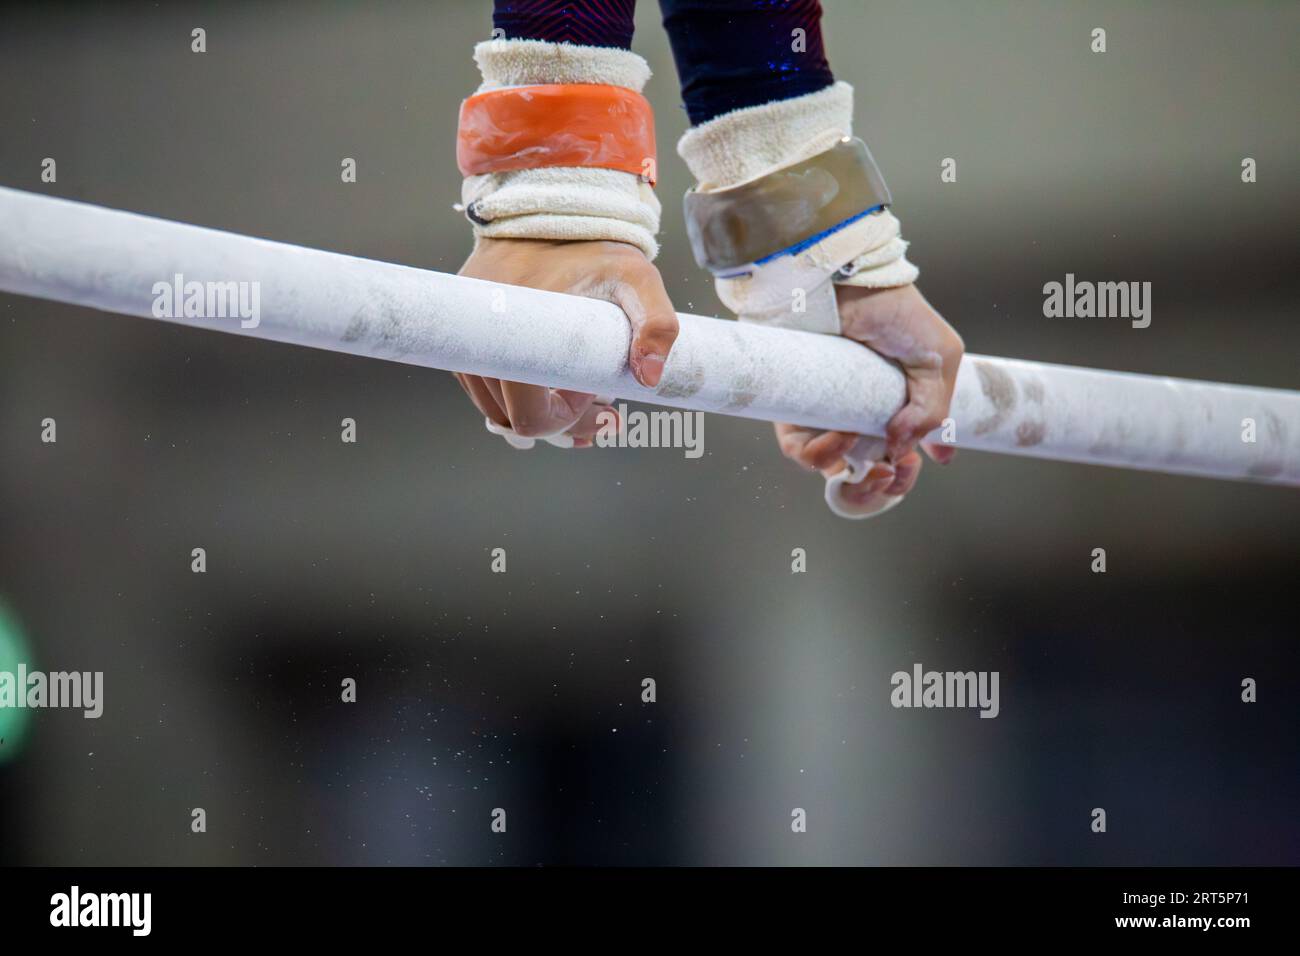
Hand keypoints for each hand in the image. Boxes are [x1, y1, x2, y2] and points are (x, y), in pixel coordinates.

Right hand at [456, 237, 678, 444]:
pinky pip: (488, 387)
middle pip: (514, 420)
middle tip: (605, 409)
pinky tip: (557, 388)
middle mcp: (483, 339)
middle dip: (562, 421)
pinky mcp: (466, 337)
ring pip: (499, 409)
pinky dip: (520, 398)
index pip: (528, 415)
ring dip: (541, 412)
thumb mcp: (637, 278)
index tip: (594, 393)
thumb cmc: (596, 248)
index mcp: (522, 330)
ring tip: (585, 395)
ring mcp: (469, 340)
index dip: (565, 417)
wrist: (548, 212)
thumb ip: (656, 323)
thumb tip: (648, 378)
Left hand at [776, 283, 962, 513]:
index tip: (910, 467)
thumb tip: (901, 452)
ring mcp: (824, 416)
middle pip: (862, 476)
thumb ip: (933, 411)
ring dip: (851, 471)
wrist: (846, 285)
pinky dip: (823, 454)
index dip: (904, 476)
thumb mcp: (938, 360)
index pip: (897, 460)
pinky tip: (842, 433)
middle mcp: (857, 417)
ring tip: (861, 442)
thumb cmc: (894, 313)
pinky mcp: (792, 412)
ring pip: (830, 470)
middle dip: (878, 487)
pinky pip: (801, 452)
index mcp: (893, 410)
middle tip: (889, 472)